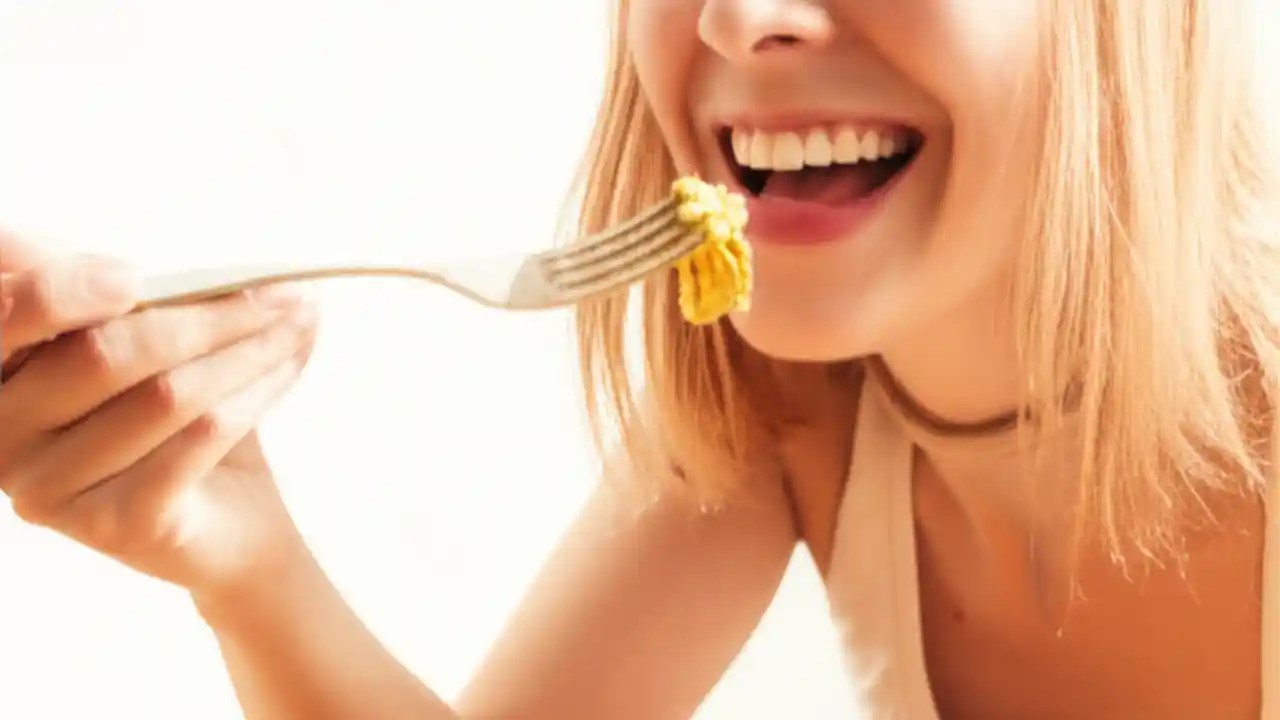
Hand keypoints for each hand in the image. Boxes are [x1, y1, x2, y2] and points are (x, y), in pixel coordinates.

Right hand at [0, 230, 319, 602]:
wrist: (229, 522)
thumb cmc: (175, 418)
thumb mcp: (140, 342)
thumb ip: (112, 297)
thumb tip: (112, 254)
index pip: (5, 316)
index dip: (57, 290)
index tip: (132, 272)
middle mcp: (0, 436)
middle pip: (105, 351)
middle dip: (207, 312)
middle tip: (281, 290)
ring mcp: (51, 488)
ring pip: (165, 393)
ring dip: (248, 347)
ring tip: (300, 320)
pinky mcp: (115, 524)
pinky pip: (198, 437)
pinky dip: (257, 391)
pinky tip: (290, 365)